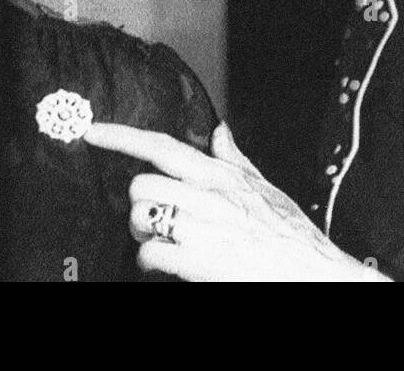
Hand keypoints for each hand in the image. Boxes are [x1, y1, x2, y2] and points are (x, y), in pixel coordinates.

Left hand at [83, 121, 389, 280]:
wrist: (310, 272)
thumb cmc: (289, 235)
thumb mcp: (264, 187)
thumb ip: (235, 159)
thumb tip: (220, 132)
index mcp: (220, 176)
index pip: (162, 146)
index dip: (121, 136)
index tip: (93, 132)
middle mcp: (207, 197)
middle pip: (141, 186)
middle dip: (140, 204)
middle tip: (154, 217)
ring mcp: (200, 228)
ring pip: (140, 218)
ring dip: (144, 233)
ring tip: (164, 240)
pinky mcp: (196, 261)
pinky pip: (149, 255)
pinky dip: (152, 262)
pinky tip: (169, 263)